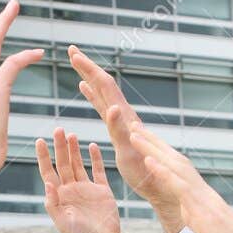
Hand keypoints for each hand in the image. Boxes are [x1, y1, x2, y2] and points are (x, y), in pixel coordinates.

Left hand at [35, 129, 125, 232]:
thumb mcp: (62, 221)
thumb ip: (53, 203)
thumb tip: (48, 182)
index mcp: (59, 196)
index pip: (48, 172)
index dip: (44, 157)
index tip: (40, 140)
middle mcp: (71, 189)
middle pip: (63, 163)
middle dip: (60, 147)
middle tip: (58, 129)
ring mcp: (86, 189)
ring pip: (78, 164)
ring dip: (74, 150)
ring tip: (71, 134)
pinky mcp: (102, 190)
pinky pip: (98, 171)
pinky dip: (95, 159)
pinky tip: (92, 146)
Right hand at [67, 45, 182, 232]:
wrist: (160, 184)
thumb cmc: (144, 173)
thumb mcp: (129, 152)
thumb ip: (119, 129)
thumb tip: (112, 107)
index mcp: (123, 117)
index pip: (104, 85)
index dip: (88, 68)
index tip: (73, 53)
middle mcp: (123, 114)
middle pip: (103, 83)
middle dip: (87, 65)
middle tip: (71, 49)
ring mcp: (122, 120)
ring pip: (102, 92)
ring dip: (89, 76)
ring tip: (77, 64)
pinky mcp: (120, 128)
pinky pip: (102, 105)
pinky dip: (92, 94)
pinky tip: (86, 90)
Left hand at [128, 121, 232, 232]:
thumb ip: (201, 226)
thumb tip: (197, 224)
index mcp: (204, 202)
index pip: (179, 174)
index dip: (162, 158)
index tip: (145, 144)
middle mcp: (204, 195)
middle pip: (176, 163)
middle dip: (154, 144)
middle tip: (134, 126)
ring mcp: (205, 201)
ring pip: (175, 167)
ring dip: (152, 149)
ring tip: (133, 132)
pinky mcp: (204, 211)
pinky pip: (179, 186)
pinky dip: (162, 171)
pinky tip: (147, 159)